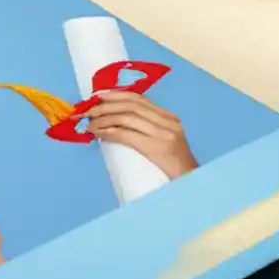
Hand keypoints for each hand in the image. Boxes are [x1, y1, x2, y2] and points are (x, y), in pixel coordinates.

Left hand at [79, 90, 198, 178]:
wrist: (191, 183)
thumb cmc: (173, 165)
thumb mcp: (163, 140)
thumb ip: (146, 128)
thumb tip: (115, 122)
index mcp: (169, 117)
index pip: (139, 99)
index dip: (115, 95)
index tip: (97, 97)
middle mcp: (168, 121)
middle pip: (131, 105)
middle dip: (105, 106)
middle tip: (87, 110)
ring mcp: (164, 133)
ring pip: (127, 117)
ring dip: (103, 119)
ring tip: (89, 124)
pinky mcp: (156, 147)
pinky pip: (127, 134)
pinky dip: (109, 131)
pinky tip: (99, 133)